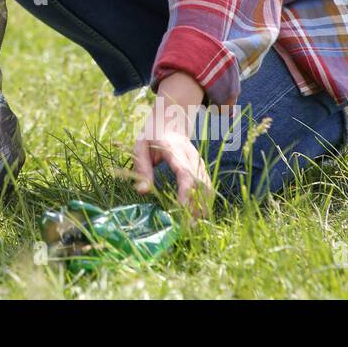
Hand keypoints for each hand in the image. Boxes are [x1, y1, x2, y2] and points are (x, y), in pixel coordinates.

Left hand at [132, 86, 215, 222]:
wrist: (170, 119)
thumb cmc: (151, 134)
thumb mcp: (140, 146)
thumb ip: (142, 167)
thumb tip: (142, 191)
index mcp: (175, 150)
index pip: (185, 174)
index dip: (186, 193)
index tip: (181, 210)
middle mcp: (191, 157)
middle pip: (201, 185)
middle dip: (196, 206)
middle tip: (187, 226)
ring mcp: (199, 162)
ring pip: (208, 188)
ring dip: (203, 207)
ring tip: (193, 226)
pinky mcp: (201, 168)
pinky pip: (207, 187)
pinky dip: (205, 202)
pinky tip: (198, 216)